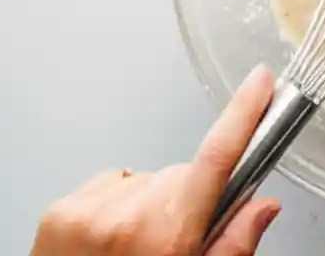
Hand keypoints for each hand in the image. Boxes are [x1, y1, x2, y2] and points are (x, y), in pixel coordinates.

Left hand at [31, 65, 279, 255]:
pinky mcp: (61, 211)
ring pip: (146, 181)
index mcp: (169, 238)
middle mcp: (129, 217)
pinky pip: (109, 187)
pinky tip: (108, 243)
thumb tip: (262, 206)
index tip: (259, 84)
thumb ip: (233, 247)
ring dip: (147, 205)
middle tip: (177, 240)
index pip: (217, 158)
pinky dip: (114, 208)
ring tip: (132, 250)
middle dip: (189, 197)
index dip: (243, 114)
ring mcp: (91, 212)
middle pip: (183, 174)